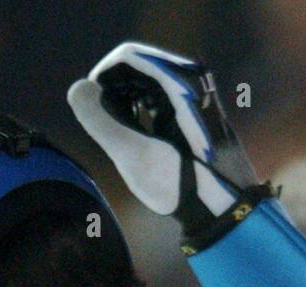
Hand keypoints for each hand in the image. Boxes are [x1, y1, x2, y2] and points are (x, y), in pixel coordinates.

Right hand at [68, 42, 260, 247]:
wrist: (226, 208)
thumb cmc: (182, 185)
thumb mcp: (134, 157)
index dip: (100, 79)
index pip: (126, 58)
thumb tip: (78, 89)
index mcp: (180, 82)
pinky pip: (160, 97)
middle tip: (107, 129)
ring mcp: (196, 94)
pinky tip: (139, 137)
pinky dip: (141, 111)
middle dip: (112, 93)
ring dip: (125, 102)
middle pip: (136, 68)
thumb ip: (101, 122)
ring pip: (147, 83)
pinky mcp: (196, 111)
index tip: (93, 112)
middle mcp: (192, 80)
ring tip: (121, 136)